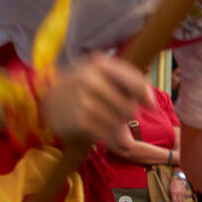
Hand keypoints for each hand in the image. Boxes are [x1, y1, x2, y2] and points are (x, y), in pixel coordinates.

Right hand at [40, 54, 154, 141]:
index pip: (135, 82)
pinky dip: (111, 137)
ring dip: (118, 126)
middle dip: (128, 113)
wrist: (48, 100)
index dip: (146, 96)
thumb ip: (130, 81)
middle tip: (116, 111)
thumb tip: (152, 105)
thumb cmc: (86, 86)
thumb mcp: (103, 72)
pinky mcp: (79, 121)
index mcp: (101, 64)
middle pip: (130, 108)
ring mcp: (83, 101)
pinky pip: (109, 135)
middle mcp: (90, 80)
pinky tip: (103, 132)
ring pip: (120, 123)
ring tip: (106, 119)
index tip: (151, 106)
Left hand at [169, 175, 192, 201]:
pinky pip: (185, 197)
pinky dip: (185, 200)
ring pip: (183, 200)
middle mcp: (178, 193)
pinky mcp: (185, 191)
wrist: (178, 177)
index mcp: (173, 193)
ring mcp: (182, 192)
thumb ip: (171, 195)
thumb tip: (173, 200)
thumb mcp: (170, 189)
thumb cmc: (172, 183)